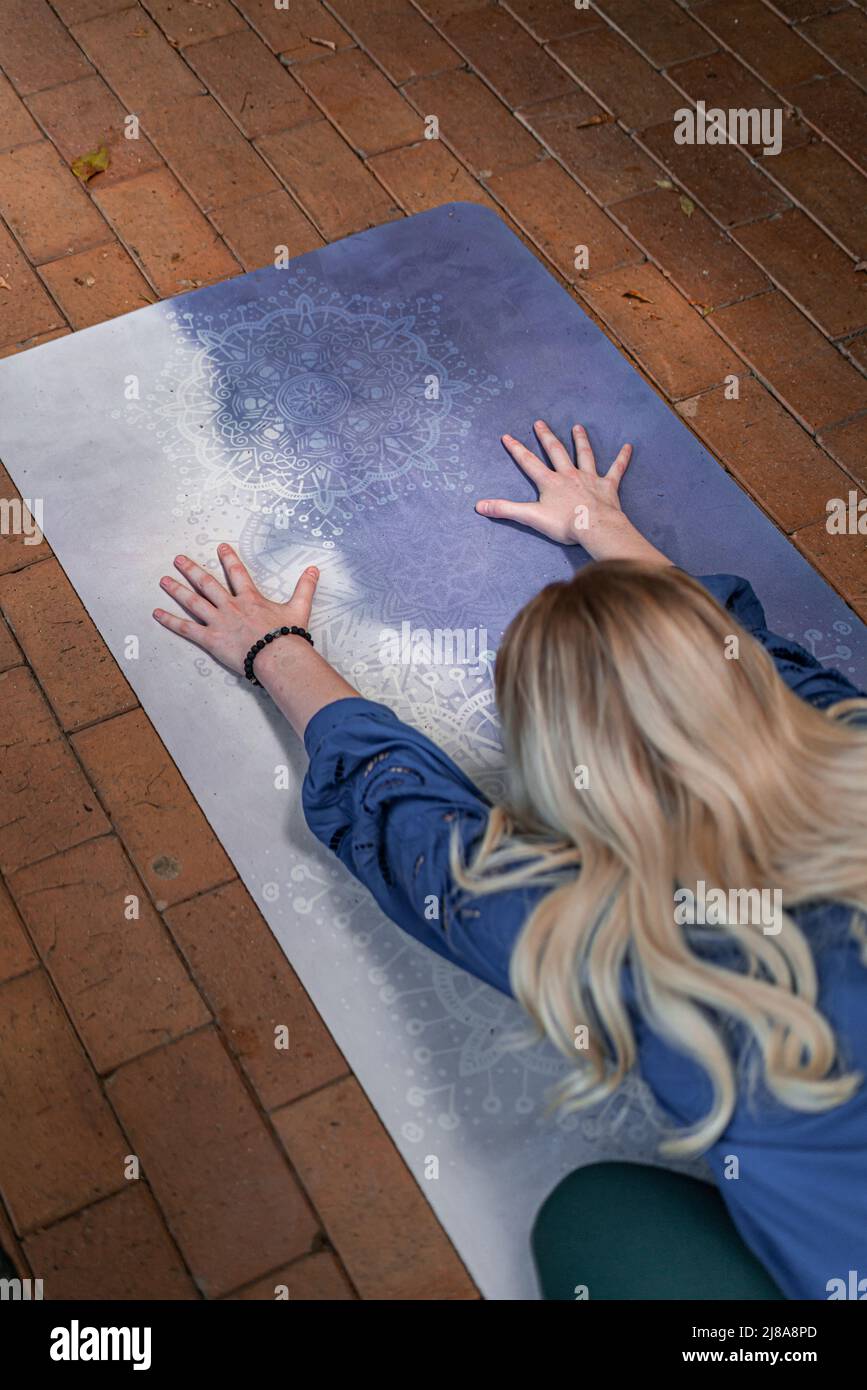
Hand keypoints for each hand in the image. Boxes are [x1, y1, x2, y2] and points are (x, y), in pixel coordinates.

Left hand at [153, 544, 318, 674]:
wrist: (278, 655)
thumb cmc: (289, 635)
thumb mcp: (300, 608)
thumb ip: (305, 587)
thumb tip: (315, 569)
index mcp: (250, 598)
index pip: (237, 573)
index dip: (228, 558)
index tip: (220, 547)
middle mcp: (231, 606)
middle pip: (207, 584)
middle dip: (191, 570)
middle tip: (178, 559)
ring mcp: (219, 621)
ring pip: (193, 602)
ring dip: (177, 590)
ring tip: (163, 580)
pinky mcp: (211, 639)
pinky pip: (187, 629)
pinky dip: (171, 621)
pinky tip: (157, 614)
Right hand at [476, 420, 634, 554]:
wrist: (594, 527)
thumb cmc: (564, 524)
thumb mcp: (531, 517)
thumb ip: (505, 510)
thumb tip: (479, 506)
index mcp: (550, 481)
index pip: (529, 462)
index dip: (516, 449)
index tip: (507, 436)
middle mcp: (569, 474)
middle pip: (556, 451)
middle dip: (546, 436)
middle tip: (539, 422)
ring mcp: (589, 478)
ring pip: (584, 454)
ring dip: (581, 440)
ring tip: (578, 426)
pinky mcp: (607, 486)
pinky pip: (616, 469)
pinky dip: (622, 458)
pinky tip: (628, 447)